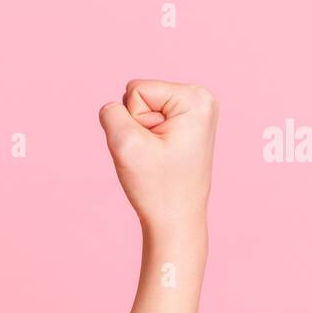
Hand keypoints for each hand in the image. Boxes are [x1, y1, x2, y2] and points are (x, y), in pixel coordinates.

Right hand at [98, 80, 216, 237]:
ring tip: (157, 158)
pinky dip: (146, 141)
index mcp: (194, 98)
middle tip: (154, 155)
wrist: (175, 221)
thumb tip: (113, 106)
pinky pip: (147, 121)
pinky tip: (160, 158)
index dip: (134, 122)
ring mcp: (195, 112)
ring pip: (140, 109)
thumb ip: (111, 112)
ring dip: (140, 135)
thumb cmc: (156, 187)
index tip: (152, 148)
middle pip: (139, 96)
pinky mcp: (186, 125)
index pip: (136, 90)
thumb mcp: (126, 145)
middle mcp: (200, 99)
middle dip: (136, 127)